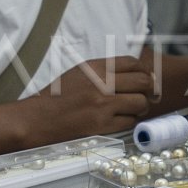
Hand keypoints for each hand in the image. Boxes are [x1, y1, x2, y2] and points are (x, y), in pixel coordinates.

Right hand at [26, 56, 154, 136]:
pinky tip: (121, 119)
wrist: (38, 118)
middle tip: (146, 96)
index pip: (133, 63)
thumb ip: (107, 70)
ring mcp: (103, 104)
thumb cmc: (58, 96)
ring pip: (140, 103)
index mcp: (95, 67)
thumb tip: (140, 73)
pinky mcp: (103, 124)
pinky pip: (130, 121)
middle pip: (143, 82)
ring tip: (133, 109)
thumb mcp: (81, 73)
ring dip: (141, 107)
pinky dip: (129, 121)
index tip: (146, 78)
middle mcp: (102, 83)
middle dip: (149, 90)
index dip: (145, 71)